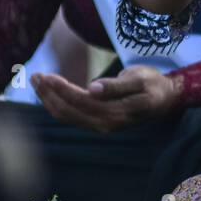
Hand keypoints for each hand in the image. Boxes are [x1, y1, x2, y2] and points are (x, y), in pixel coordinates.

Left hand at [32, 65, 181, 133]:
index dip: (61, 90)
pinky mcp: (97, 123)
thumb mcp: (140, 79)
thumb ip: (116, 85)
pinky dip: (57, 105)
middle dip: (49, 94)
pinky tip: (49, 93)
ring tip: (37, 81)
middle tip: (35, 75)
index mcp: (116, 113)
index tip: (46, 75)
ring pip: (67, 116)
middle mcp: (106, 124)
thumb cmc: (153, 84)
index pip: (80, 102)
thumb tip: (92, 88)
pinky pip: (72, 117)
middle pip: (69, 112)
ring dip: (49, 100)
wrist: (166, 99)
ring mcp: (101, 126)